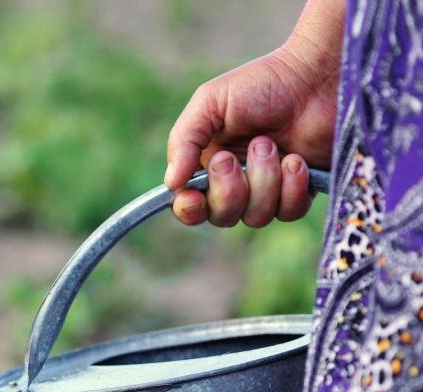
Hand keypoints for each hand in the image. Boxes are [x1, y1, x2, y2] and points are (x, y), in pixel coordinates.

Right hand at [164, 1, 342, 226]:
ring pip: (256, 217)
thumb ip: (184, 140)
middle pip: (221, 217)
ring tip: (272, 144)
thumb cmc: (262, 84)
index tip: (193, 197)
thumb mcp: (210, 102)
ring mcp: (269, 190)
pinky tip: (296, 159)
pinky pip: (289, 213)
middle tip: (238, 155)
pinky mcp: (301, 191)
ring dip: (263, 181)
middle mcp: (236, 183)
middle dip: (230, 190)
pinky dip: (291, 188)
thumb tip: (170, 183)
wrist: (318, 77)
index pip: (189, 206)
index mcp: (207, 164)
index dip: (189, 209)